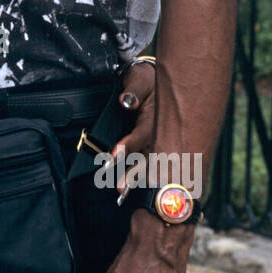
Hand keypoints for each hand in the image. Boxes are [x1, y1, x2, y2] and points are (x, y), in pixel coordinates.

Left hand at [110, 60, 155, 185]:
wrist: (156, 80)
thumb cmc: (144, 80)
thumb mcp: (139, 79)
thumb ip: (132, 91)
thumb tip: (125, 101)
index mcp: (155, 120)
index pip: (141, 135)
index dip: (128, 145)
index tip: (114, 154)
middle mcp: (158, 134)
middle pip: (147, 157)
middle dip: (134, 174)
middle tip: (120, 189)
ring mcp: (156, 142)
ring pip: (147, 164)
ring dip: (135, 178)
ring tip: (121, 193)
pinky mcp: (151, 146)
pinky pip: (145, 162)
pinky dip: (139, 176)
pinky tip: (128, 189)